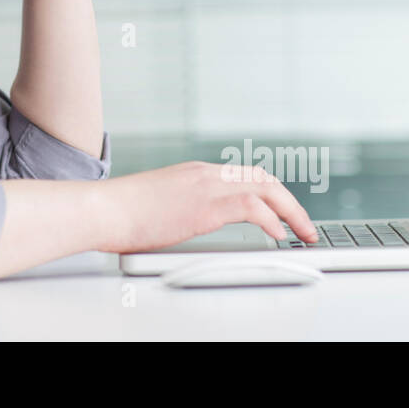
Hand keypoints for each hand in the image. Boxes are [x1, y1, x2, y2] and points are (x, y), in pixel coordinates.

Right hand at [89, 161, 317, 253]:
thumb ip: (181, 210)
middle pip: (263, 177)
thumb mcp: (160, 206)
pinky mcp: (202, 204)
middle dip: (290, 202)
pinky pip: (250, 205)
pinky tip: (278, 234)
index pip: (246, 175)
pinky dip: (271, 219)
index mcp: (195, 173)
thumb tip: (188, 226)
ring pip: (264, 186)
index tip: (286, 213)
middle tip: (305, 226)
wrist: (102, 209)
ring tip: (302, 232)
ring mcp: (204, 186)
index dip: (273, 193)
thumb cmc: (121, 213)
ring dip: (290, 211)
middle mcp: (204, 173)